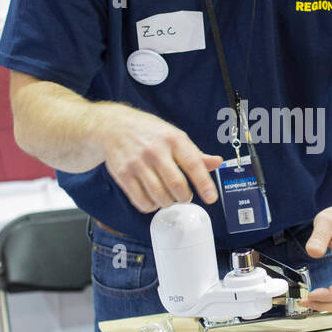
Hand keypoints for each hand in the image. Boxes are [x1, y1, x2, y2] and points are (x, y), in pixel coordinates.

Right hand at [103, 107, 221, 213]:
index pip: (193, 164)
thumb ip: (195, 154)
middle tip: (184, 196)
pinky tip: (152, 198)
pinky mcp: (123, 175)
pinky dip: (151, 206)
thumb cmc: (149, 132)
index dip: (204, 183)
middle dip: (185, 197)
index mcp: (173, 139)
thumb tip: (217, 162)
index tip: (211, 198)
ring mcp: (137, 163)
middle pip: (176, 185)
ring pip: (159, 196)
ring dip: (168, 202)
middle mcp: (155, 151)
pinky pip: (141, 201)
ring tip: (168, 197)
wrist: (114, 126)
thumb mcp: (174, 136)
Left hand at [299, 200, 331, 311]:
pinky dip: (331, 301)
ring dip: (327, 306)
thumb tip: (313, 252)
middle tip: (304, 301)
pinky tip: (317, 298)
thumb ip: (319, 235)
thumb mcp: (327, 220)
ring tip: (307, 301)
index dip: (328, 296)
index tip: (310, 294)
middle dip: (324, 305)